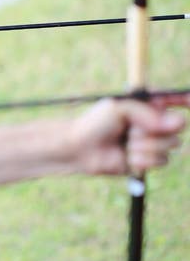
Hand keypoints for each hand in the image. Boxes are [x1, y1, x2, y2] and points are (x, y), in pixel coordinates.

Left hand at [71, 97, 187, 175]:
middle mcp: (153, 122)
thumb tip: (180, 123)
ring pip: (170, 145)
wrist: (81, 149)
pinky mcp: (148, 160)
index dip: (184, 100)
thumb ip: (149, 114)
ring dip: (146, 146)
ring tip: (126, 144)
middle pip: (178, 126)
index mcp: (147, 104)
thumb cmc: (96, 124)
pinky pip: (161, 161)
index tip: (189, 101)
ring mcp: (152, 142)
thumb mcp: (121, 109)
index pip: (173, 99)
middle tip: (132, 130)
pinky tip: (127, 157)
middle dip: (155, 130)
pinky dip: (143, 159)